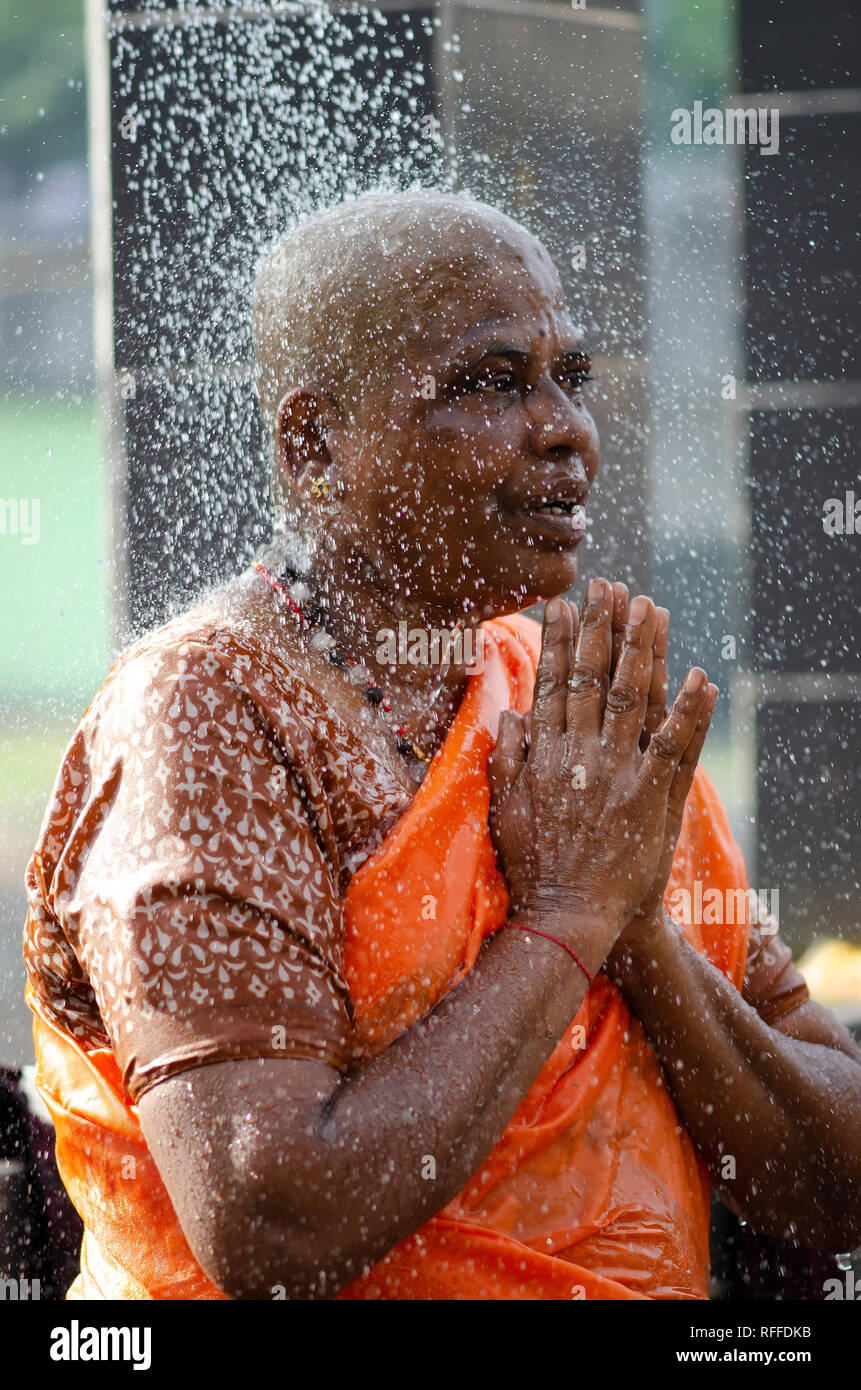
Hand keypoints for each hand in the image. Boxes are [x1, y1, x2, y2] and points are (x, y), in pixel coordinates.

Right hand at [489, 578, 712, 960]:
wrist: (568, 916)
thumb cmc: (533, 868)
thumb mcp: (504, 810)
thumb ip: (506, 759)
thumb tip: (510, 713)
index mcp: (544, 755)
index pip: (552, 683)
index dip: (557, 640)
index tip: (562, 604)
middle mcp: (580, 755)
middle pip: (593, 677)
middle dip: (601, 627)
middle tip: (608, 586)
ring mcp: (618, 773)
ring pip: (632, 697)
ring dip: (643, 650)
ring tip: (651, 608)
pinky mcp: (651, 798)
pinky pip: (674, 746)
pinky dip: (688, 711)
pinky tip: (701, 677)